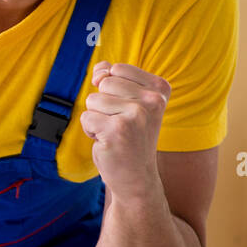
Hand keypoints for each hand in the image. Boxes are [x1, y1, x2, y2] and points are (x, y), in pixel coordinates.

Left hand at [80, 61, 169, 198]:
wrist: (136, 177)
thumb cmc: (130, 136)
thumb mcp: (129, 101)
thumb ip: (113, 76)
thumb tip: (99, 70)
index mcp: (160, 89)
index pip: (117, 68)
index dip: (112, 88)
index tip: (127, 109)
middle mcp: (152, 100)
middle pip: (104, 83)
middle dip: (103, 104)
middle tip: (119, 124)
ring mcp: (136, 115)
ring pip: (93, 99)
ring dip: (97, 117)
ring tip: (114, 133)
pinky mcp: (117, 130)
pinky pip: (86, 117)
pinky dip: (91, 130)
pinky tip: (107, 142)